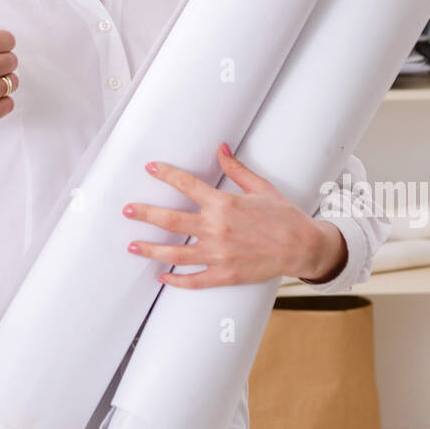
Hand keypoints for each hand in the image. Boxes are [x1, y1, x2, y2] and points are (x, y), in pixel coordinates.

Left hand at [122, 143, 345, 288]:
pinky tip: (160, 277)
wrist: (303, 247)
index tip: (150, 168)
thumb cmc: (284, 215)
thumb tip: (221, 148)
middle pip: (171, 221)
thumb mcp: (261, 187)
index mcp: (224, 204)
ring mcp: (219, 255)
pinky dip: (175, 281)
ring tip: (131, 246)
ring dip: (151, 249)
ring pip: (176, 253)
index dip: (167, 174)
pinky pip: (194, 281)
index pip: (187, 185)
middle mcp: (217, 229)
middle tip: (126, 210)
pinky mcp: (225, 275)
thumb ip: (236, 169)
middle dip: (145, 214)